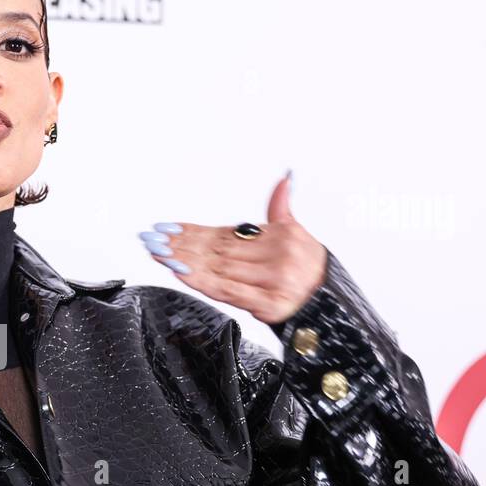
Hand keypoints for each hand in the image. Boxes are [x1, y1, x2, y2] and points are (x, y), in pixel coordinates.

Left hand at [138, 172, 327, 324]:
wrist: (333, 305)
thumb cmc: (308, 270)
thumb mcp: (297, 234)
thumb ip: (281, 209)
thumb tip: (284, 179)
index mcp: (276, 237)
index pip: (225, 233)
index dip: (193, 231)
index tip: (166, 228)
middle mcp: (275, 256)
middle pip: (217, 250)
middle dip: (181, 245)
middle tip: (153, 239)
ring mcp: (272, 282)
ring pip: (218, 269)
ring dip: (185, 261)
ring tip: (159, 253)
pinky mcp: (269, 305)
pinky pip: (228, 291)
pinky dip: (202, 282)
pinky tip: (182, 273)